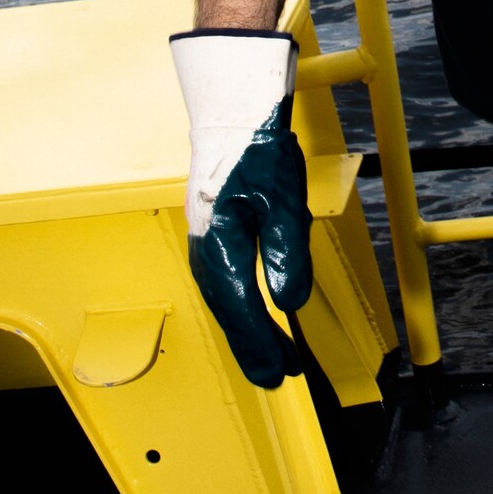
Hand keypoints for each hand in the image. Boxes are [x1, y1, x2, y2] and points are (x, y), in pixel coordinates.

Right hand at [169, 29, 311, 388]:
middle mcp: (205, 250)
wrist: (232, 116)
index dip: (261, 344)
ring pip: (223, 302)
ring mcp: (203, 244)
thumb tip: (289, 303)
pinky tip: (252, 319)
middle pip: (228, 313)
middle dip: (253, 348)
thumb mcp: (284, 202)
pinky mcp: (210, 237)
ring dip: (245, 332)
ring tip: (271, 358)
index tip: (282, 370)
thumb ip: (287, 254)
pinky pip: (222, 286)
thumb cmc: (257, 152)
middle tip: (277, 378)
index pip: (242, 308)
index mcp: (220, 245)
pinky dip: (237, 310)